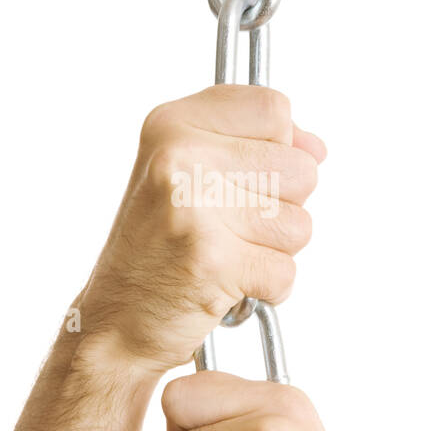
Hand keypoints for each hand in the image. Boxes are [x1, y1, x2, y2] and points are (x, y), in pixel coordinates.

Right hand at [78, 87, 324, 374]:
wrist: (115, 320)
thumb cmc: (156, 248)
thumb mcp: (189, 173)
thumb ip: (254, 146)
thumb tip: (315, 148)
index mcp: (172, 124)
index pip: (273, 110)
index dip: (280, 148)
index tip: (249, 175)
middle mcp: (179, 157)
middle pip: (300, 168)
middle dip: (281, 207)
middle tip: (231, 227)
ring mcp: (194, 208)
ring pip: (299, 223)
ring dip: (274, 250)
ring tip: (228, 254)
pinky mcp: (211, 261)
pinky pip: (287, 272)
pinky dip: (267, 288)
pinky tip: (228, 283)